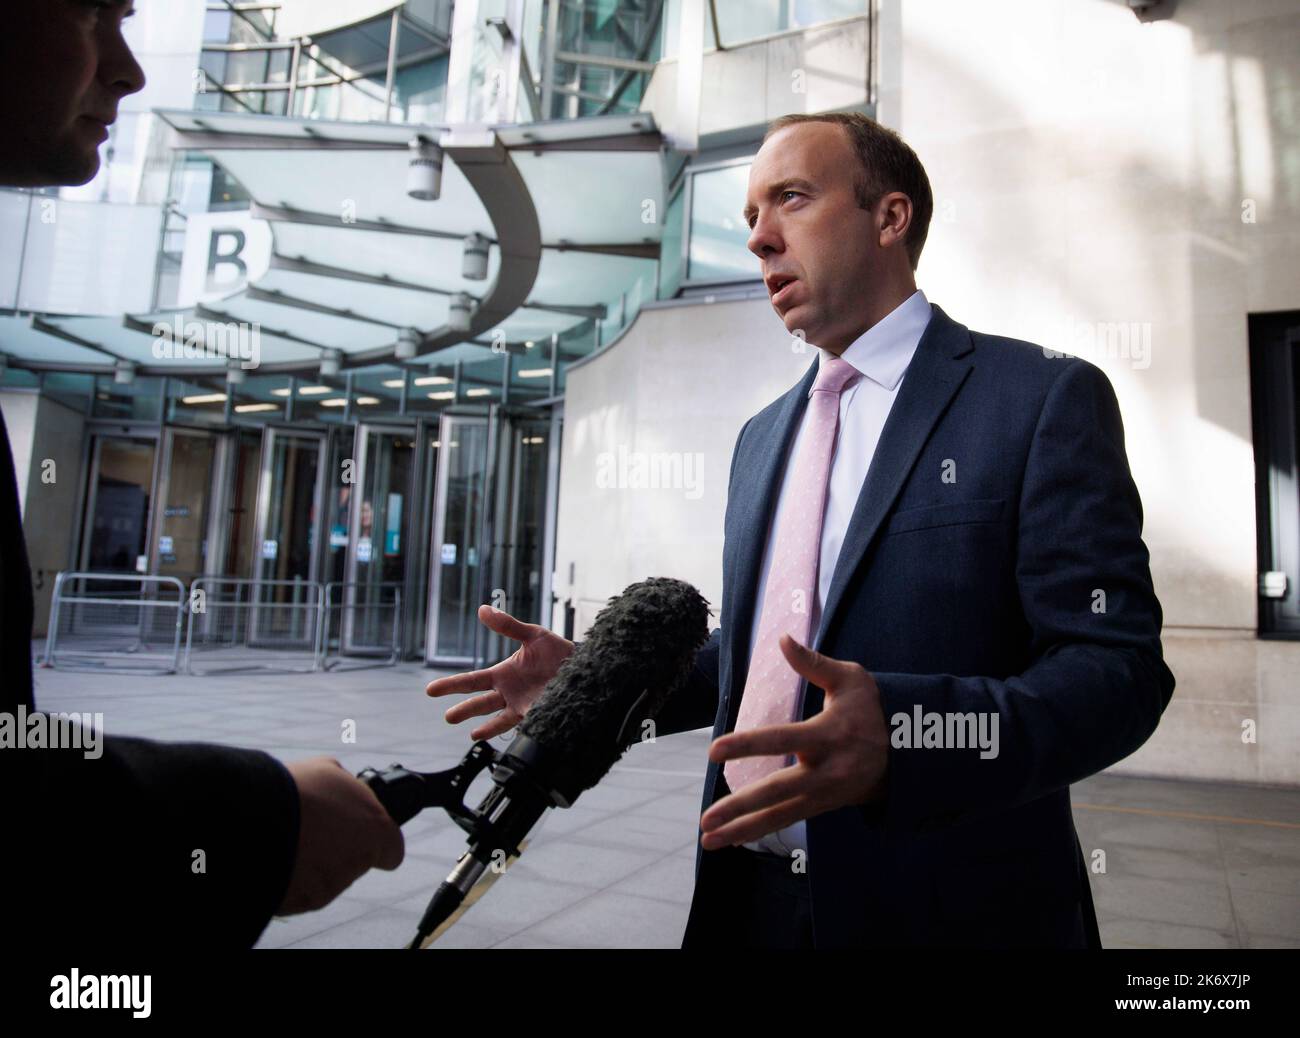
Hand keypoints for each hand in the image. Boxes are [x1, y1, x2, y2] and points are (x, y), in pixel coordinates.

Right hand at [278, 757, 404, 914]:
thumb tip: (345, 787)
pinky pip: (298, 891)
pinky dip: (290, 877)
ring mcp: (329, 887)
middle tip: (313, 828)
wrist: (253, 818)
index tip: (362, 834)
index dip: (377, 841)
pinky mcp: (301, 902)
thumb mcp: (328, 771)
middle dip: (336, 848)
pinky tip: (276, 855)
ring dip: (312, 862)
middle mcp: (358, 863)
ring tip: (288, 836)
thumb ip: (346, 786)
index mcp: (376, 831)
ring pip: (325, 878)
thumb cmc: (297, 790)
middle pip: (354, 862)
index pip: (392, 850)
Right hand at [425, 604, 575, 739]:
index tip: (431, 690)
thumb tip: (483, 609)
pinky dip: (513, 730)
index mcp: (503, 674)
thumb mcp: (532, 635)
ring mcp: (522, 706)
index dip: (451, 685)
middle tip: (448, 717)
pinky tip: (506, 735)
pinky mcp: (538, 713)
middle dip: (464, 710)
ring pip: (498, 718)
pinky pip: (523, 724)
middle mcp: (509, 693)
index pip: (471, 682)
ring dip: (485, 726)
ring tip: (472, 735)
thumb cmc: (558, 651)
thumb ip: (508, 625)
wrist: (585, 667)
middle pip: (481, 703)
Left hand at [699, 634, 888, 849]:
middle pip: (777, 791)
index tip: (715, 750)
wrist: (909, 752)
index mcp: (828, 735)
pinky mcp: (823, 806)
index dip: (747, 745)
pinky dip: (759, 830)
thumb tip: (782, 639)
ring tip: (708, 839)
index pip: (781, 739)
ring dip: (742, 829)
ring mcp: (825, 794)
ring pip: (780, 815)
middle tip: (706, 818)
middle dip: (740, 807)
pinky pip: (787, 820)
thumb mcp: (851, 679)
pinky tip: (732, 838)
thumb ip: (813, 663)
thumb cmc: (871, 709)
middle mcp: (826, 770)